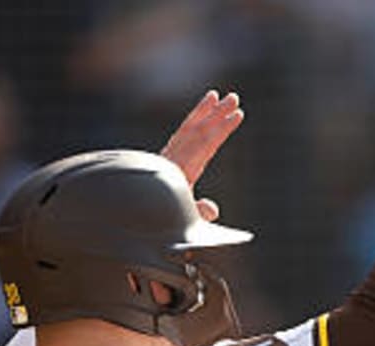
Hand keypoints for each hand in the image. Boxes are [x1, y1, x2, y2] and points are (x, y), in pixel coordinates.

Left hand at [160, 90, 243, 220]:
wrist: (136, 216)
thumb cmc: (165, 219)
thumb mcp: (185, 219)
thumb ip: (199, 212)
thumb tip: (213, 209)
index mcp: (181, 172)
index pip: (204, 144)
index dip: (222, 129)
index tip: (238, 115)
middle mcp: (173, 160)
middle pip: (197, 131)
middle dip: (216, 114)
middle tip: (234, 97)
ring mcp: (169, 157)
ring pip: (188, 129)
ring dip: (205, 112)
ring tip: (221, 97)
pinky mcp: (167, 157)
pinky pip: (181, 135)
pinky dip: (192, 122)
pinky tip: (204, 113)